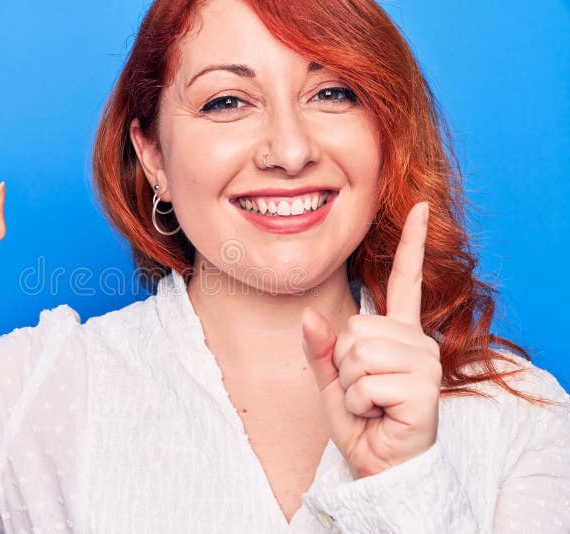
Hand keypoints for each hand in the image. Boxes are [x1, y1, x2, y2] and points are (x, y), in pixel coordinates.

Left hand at [302, 201, 440, 478]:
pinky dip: (359, 403)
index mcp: (398, 334)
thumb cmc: (361, 420)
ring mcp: (424, 362)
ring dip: (351, 387)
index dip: (413, 244)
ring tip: (371, 403)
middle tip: (364, 392)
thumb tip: (308, 317)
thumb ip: (321, 349)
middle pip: (355, 328)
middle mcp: (417, 341)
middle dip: (345, 365)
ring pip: (358, 353)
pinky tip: (379, 414)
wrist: (379, 464)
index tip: (422, 208)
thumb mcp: (332, 380)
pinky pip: (366, 381)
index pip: (406, 281)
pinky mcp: (424, 387)